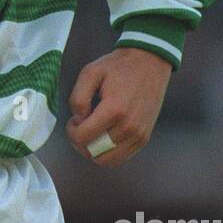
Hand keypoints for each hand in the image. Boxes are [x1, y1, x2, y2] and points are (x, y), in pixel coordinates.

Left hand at [65, 47, 172, 167]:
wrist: (150, 62)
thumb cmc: (118, 66)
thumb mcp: (90, 72)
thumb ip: (77, 98)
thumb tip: (79, 120)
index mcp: (114, 109)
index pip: (83, 138)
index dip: (71, 131)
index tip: (75, 119)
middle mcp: (129, 126)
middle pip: (93, 153)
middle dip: (80, 144)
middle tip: (80, 127)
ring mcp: (139, 134)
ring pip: (107, 160)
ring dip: (93, 151)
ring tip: (92, 133)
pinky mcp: (144, 137)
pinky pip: (121, 157)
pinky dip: (108, 152)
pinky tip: (104, 134)